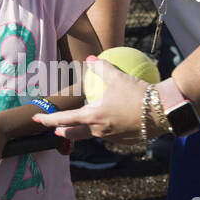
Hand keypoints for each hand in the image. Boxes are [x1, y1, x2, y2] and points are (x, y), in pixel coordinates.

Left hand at [33, 56, 154, 141]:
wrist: (163, 111)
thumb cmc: (138, 93)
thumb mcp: (117, 77)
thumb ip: (101, 67)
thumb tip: (91, 59)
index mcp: (93, 117)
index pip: (63, 120)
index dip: (47, 119)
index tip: (36, 119)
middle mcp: (99, 131)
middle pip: (74, 134)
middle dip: (63, 131)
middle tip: (56, 129)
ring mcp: (112, 138)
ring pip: (92, 134)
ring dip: (84, 130)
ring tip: (84, 121)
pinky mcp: (125, 140)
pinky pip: (110, 135)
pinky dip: (105, 128)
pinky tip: (112, 119)